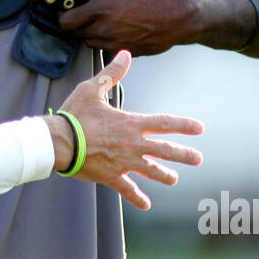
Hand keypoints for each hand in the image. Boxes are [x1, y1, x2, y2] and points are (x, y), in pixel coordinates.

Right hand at [49, 49, 202, 209]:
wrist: (59, 142)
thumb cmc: (75, 115)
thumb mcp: (93, 89)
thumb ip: (113, 73)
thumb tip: (126, 54)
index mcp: (131, 123)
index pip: (164, 123)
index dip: (184, 125)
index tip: (200, 128)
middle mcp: (133, 144)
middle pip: (165, 150)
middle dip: (183, 154)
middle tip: (198, 159)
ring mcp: (124, 163)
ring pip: (151, 171)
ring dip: (164, 175)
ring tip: (174, 179)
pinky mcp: (111, 177)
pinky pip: (128, 190)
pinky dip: (137, 197)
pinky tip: (146, 204)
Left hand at [56, 0, 203, 55]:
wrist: (181, 19)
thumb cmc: (157, 1)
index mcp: (102, 10)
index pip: (67, 21)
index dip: (63, 17)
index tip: (65, 13)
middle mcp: (105, 29)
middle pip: (77, 34)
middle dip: (78, 26)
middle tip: (85, 18)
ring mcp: (115, 44)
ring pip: (91, 43)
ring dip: (92, 36)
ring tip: (102, 25)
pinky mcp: (125, 53)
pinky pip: (107, 50)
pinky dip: (108, 43)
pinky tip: (118, 33)